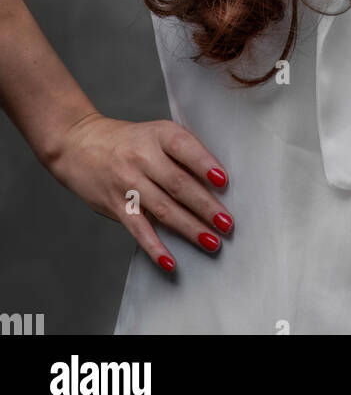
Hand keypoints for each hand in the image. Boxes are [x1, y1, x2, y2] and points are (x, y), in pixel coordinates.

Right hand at [46, 112, 232, 271]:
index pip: (185, 147)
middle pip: (178, 184)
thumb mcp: (155, 133)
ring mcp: (127, 183)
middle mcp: (143, 157)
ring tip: (211, 241)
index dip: (205, 165)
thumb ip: (181, 152)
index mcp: (158, 134)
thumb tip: (214, 182)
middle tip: (227, 223)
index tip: (223, 182)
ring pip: (163, 209)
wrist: (78, 144)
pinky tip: (169, 261)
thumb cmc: (127, 140)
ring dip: (190, 228)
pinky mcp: (115, 205)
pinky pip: (138, 229)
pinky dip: (155, 247)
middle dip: (205, 206)